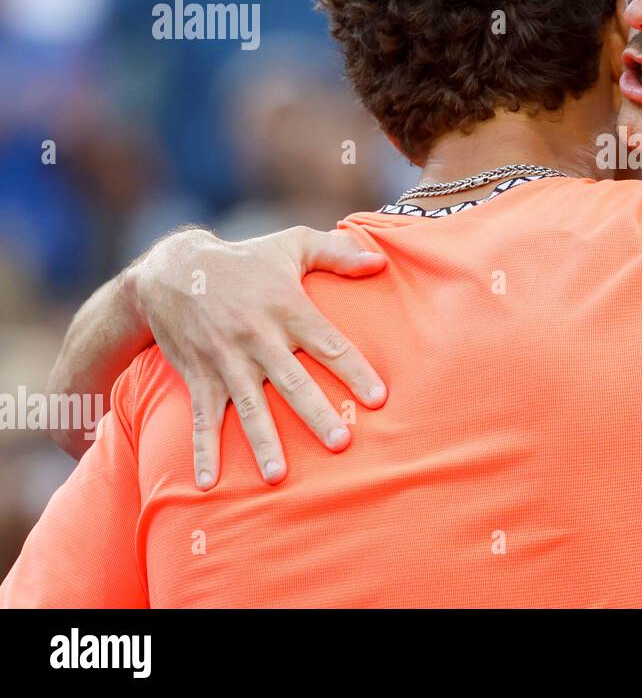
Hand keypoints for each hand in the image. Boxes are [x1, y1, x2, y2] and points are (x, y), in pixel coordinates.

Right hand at [125, 226, 388, 488]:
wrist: (174, 271)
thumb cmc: (246, 260)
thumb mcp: (292, 245)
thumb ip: (338, 254)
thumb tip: (380, 262)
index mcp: (287, 308)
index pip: (328, 344)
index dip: (354, 371)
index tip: (379, 398)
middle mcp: (258, 339)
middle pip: (293, 382)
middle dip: (315, 414)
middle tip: (341, 443)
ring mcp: (226, 361)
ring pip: (249, 407)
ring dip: (263, 442)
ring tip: (277, 477)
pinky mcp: (199, 377)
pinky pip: (202, 419)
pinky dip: (204, 451)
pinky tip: (209, 483)